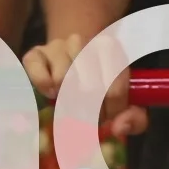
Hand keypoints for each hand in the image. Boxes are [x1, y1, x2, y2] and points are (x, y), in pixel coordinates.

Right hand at [22, 31, 145, 141]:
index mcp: (110, 48)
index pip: (114, 90)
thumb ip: (134, 118)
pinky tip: (52, 93)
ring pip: (63, 79)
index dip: (112, 111)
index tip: (108, 116)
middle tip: (90, 115)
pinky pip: (38, 73)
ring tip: (73, 104)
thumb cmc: (102, 86)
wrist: (72, 61)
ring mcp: (57, 45)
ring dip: (68, 101)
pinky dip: (44, 88)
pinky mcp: (35, 54)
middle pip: (89, 88)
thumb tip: (119, 128)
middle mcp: (83, 40)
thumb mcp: (126, 101)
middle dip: (90, 111)